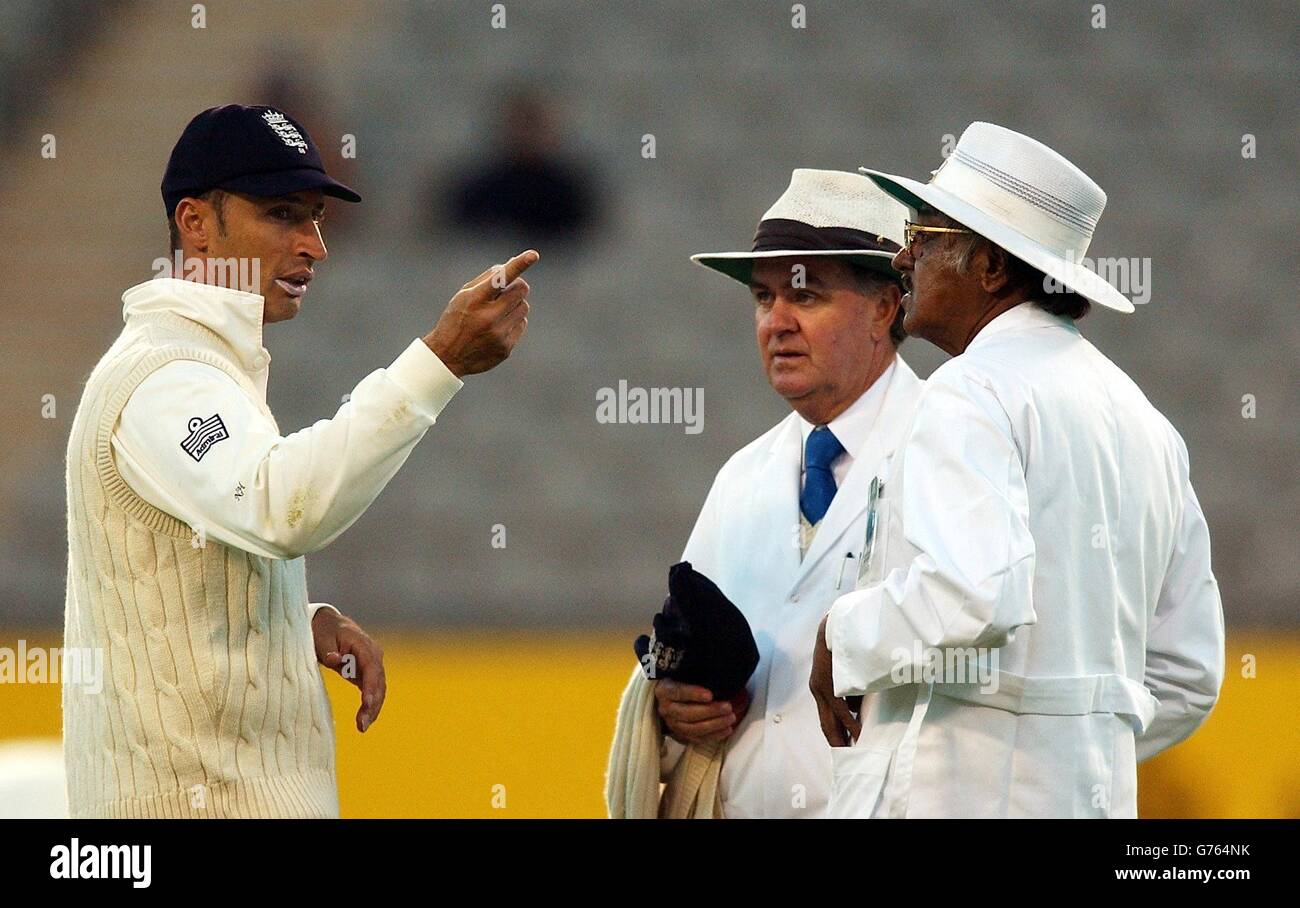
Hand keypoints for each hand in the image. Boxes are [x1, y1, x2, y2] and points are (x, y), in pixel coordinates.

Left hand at [312, 607, 386, 732]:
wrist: (328, 624)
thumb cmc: (324, 632)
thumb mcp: (322, 640)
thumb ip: (330, 651)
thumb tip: (335, 659)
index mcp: (363, 645)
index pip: (371, 668)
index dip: (371, 687)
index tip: (366, 704)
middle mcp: (374, 654)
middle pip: (378, 681)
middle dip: (373, 704)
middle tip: (362, 725)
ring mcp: (373, 663)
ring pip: (379, 688)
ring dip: (373, 708)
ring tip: (362, 727)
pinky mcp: (368, 672)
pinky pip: (373, 690)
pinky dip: (371, 705)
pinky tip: (365, 720)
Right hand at [424, 249, 537, 376]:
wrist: (447, 356)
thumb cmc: (456, 319)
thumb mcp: (464, 295)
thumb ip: (487, 279)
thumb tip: (511, 264)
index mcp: (475, 300)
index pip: (500, 278)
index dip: (519, 265)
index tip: (534, 255)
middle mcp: (488, 318)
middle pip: (521, 290)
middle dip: (516, 286)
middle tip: (507, 290)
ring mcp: (498, 335)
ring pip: (524, 307)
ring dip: (515, 304)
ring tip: (498, 311)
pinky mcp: (506, 348)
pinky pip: (522, 324)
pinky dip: (514, 321)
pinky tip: (498, 327)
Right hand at [654, 679, 749, 744]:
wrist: (670, 700)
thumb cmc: (682, 683)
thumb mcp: (683, 675)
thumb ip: (696, 675)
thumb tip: (719, 674)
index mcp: (665, 690)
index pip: (678, 692)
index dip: (694, 694)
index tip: (710, 695)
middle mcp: (665, 709)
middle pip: (687, 713)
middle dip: (710, 711)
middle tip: (728, 707)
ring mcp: (672, 724)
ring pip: (692, 729)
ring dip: (714, 725)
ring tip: (731, 718)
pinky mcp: (680, 736)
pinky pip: (697, 739)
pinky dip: (714, 736)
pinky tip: (727, 730)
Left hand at [810, 615, 860, 746]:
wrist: (837, 625)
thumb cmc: (845, 646)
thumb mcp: (845, 672)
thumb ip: (849, 691)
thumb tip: (857, 709)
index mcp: (820, 687)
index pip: (826, 716)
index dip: (833, 732)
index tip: (842, 746)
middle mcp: (817, 690)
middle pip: (826, 724)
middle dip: (836, 742)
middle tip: (846, 758)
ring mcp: (822, 688)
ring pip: (831, 720)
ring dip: (842, 737)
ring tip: (852, 752)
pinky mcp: (830, 684)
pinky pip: (841, 709)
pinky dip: (849, 723)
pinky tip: (857, 735)